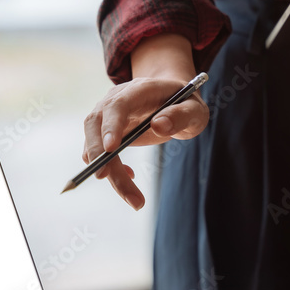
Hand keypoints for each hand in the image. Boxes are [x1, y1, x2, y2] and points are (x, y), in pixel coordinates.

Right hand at [82, 34, 207, 209]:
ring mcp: (107, 115)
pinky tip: (130, 177)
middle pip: (96, 125)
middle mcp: (116, 99)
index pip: (117, 105)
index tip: (111, 148)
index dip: (111, 125)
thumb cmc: (186, 104)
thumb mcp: (194, 109)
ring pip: (94, 143)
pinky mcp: (106, 131)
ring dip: (108, 172)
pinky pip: (98, 153)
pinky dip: (110, 169)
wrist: (175, 100)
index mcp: (139, 90)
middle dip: (100, 156)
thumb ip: (181, 115)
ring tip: (135, 199)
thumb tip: (159, 126)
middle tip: (115, 182)